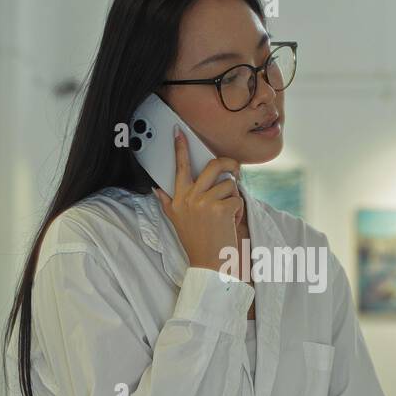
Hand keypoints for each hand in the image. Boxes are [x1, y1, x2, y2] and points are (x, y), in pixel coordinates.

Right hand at [154, 126, 242, 274]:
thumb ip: (167, 203)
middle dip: (228, 164)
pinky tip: (231, 221)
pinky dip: (238, 209)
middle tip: (234, 169)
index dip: (180, 148)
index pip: (179, 167)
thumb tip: (157, 189)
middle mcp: (189, 198)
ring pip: (228, 184)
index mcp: (178, 198)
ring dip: (233, 197)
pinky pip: (237, 198)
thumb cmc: (196, 242)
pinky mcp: (220, 209)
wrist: (209, 263)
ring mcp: (204, 202)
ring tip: (226, 213)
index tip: (179, 131)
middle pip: (213, 166)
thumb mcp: (176, 221)